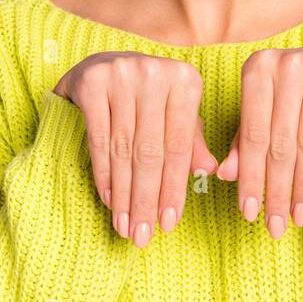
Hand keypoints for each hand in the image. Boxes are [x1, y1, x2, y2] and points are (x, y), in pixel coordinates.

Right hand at [54, 51, 218, 248]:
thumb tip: (209, 172)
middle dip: (147, 199)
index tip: (169, 224)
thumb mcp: (175, 115)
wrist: (102, 65)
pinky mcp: (93, 81)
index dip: (174, 188)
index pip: (180, 146)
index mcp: (185, 80)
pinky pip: (99, 139)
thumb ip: (191, 142)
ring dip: (125, 194)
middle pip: (151, 150)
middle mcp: (155, 72)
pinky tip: (110, 200)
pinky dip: (104, 174)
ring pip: (124, 149)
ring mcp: (122, 74)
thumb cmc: (148, 98)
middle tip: (143, 236)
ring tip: (125, 227)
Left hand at [216, 46, 302, 238]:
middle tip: (274, 227)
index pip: (251, 135)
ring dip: (301, 187)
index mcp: (258, 67)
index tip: (248, 214)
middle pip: (280, 143)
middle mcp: (287, 64)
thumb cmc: (293, 92)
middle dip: (276, 191)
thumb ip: (243, 141)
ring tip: (297, 216)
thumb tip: (225, 176)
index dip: (249, 178)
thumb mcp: (264, 110)